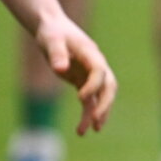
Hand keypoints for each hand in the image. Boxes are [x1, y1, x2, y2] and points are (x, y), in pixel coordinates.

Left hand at [35, 15, 116, 134]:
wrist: (53, 29)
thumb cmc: (52, 32)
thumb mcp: (51, 40)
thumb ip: (56, 53)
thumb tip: (61, 69)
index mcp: (90, 53)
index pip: (99, 71)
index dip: (93, 85)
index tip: (80, 98)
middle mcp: (96, 65)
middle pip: (109, 86)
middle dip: (105, 104)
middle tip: (97, 120)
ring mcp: (92, 75)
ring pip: (102, 97)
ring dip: (99, 113)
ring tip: (92, 130)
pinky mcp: (84, 82)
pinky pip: (90, 102)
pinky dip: (87, 115)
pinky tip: (81, 130)